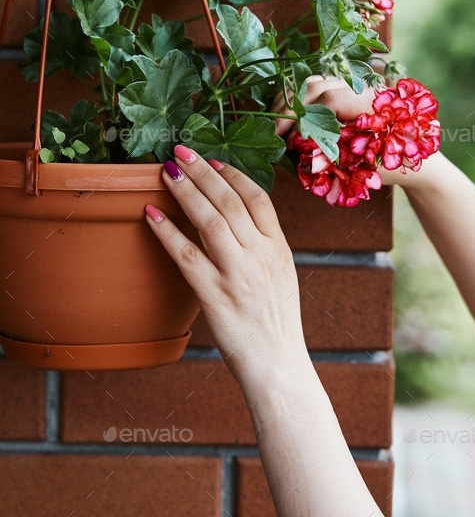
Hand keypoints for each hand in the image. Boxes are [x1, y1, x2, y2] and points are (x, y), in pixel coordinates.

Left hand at [145, 145, 309, 389]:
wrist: (278, 364)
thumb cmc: (277, 321)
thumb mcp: (281, 274)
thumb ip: (262, 244)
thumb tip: (234, 216)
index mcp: (279, 248)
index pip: (258, 199)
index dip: (233, 176)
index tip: (213, 161)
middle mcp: (260, 256)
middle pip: (230, 202)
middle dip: (202, 173)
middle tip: (180, 152)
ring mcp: (238, 275)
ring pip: (209, 221)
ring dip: (185, 192)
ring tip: (166, 173)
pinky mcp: (215, 296)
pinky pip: (187, 256)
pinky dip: (167, 233)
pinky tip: (151, 216)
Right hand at [273, 75, 416, 185]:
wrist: (415, 154)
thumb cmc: (392, 163)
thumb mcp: (365, 166)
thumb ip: (334, 157)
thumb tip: (297, 152)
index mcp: (371, 101)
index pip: (330, 100)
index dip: (304, 120)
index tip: (288, 141)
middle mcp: (360, 85)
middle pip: (315, 85)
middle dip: (289, 107)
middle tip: (273, 133)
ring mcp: (349, 84)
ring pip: (310, 82)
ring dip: (288, 102)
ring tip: (275, 127)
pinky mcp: (341, 88)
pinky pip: (312, 87)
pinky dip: (295, 101)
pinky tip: (284, 120)